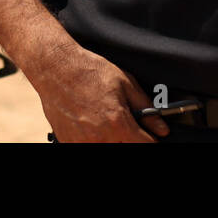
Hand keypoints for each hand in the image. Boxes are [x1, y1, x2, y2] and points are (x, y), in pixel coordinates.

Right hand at [32, 44, 169, 141]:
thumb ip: (145, 108)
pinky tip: (92, 126)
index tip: (149, 135)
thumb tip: (161, 127)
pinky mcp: (68, 143)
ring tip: (106, 122)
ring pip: (108, 148)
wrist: (55, 69)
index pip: (146, 145)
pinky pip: (88, 147)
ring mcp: (83, 143)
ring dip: (112, 139)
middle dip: (130, 138)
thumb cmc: (88, 71)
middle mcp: (101, 138)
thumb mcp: (124, 83)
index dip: (150, 139)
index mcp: (118, 124)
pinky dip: (94, 139)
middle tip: (125, 124)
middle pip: (126, 148)